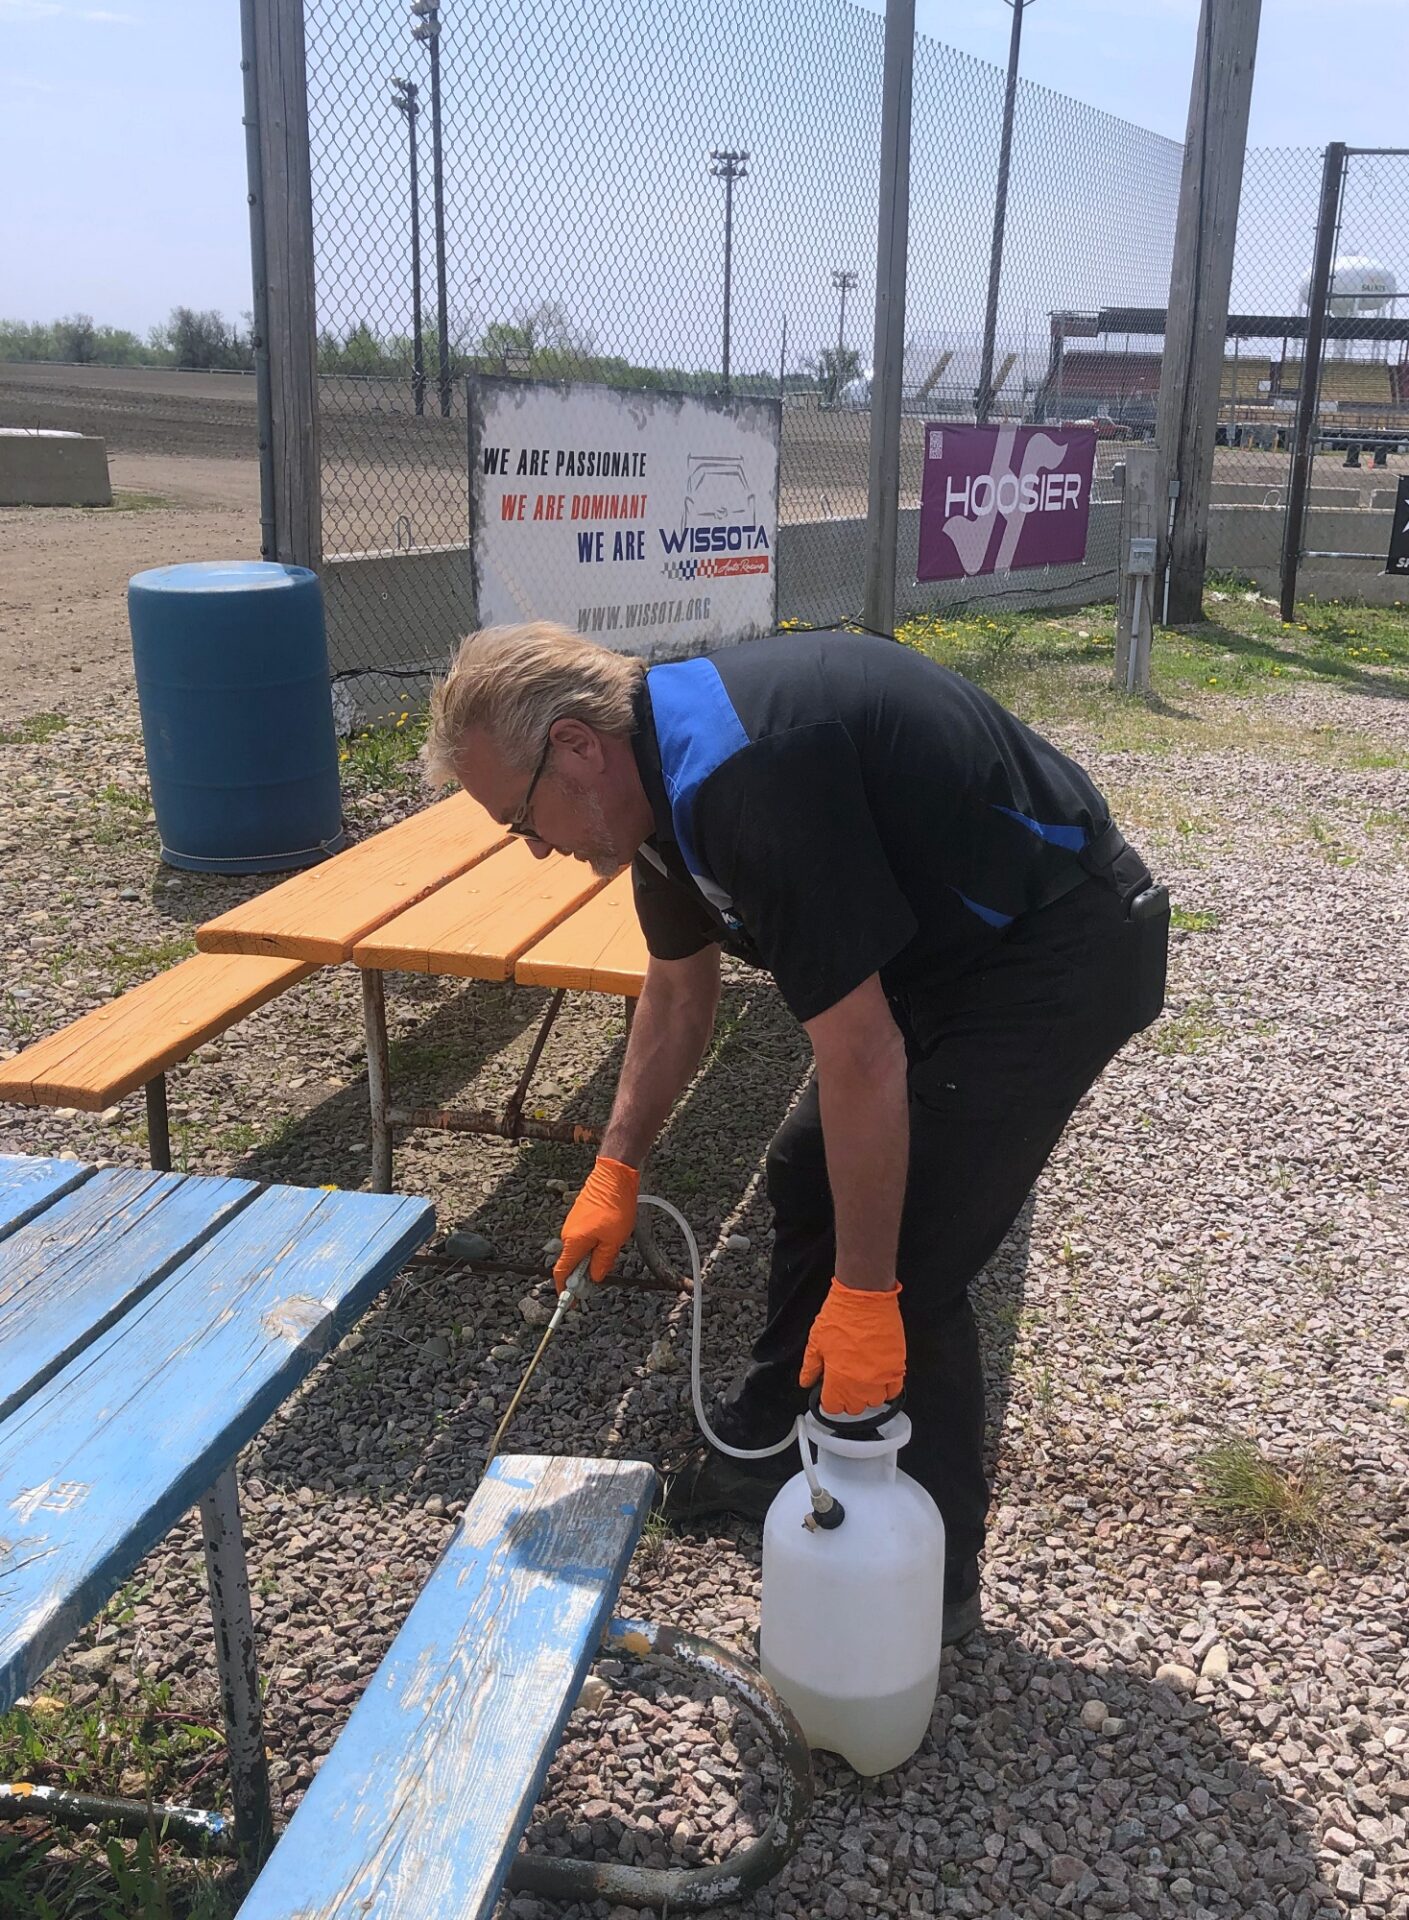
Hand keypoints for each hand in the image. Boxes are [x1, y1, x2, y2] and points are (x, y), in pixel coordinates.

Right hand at [553, 1157, 639, 1290]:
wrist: (613, 1175)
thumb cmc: (615, 1206)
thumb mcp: (614, 1241)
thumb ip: (602, 1262)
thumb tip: (594, 1277)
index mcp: (573, 1243)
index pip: (561, 1272)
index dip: (564, 1290)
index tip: (570, 1302)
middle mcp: (568, 1234)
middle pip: (571, 1263)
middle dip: (584, 1274)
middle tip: (602, 1274)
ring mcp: (573, 1224)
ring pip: (580, 1250)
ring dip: (592, 1257)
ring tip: (612, 1247)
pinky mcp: (580, 1216)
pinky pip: (583, 1238)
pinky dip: (593, 1244)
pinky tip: (610, 1236)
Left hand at [799, 1278, 904, 1415]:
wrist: (865, 1296)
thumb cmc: (839, 1315)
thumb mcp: (816, 1340)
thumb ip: (810, 1366)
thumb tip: (806, 1381)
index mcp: (838, 1378)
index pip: (833, 1407)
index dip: (828, 1402)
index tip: (828, 1395)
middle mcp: (860, 1383)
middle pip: (854, 1409)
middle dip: (847, 1401)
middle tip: (843, 1386)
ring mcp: (881, 1376)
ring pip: (875, 1403)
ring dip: (867, 1397)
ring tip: (861, 1383)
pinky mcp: (897, 1366)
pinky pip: (894, 1391)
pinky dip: (887, 1390)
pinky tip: (879, 1381)